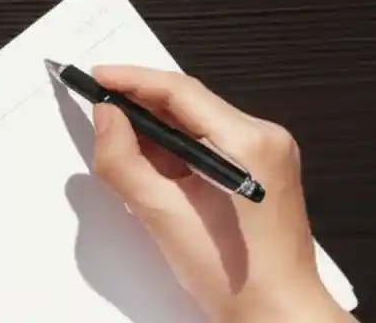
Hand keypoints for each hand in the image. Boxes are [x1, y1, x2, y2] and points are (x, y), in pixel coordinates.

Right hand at [89, 66, 354, 322]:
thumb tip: (105, 116)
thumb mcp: (162, 216)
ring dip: (156, 127)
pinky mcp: (261, 168)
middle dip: (140, 103)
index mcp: (250, 144)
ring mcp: (267, 152)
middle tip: (97, 107)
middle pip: (189, 101)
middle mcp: (265, 138)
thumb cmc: (235, 277)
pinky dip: (175, 147)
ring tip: (118, 142)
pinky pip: (209, 141)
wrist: (278, 314)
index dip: (132, 79)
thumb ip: (123, 161)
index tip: (97, 77)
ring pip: (197, 120)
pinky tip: (151, 165)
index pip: (180, 91)